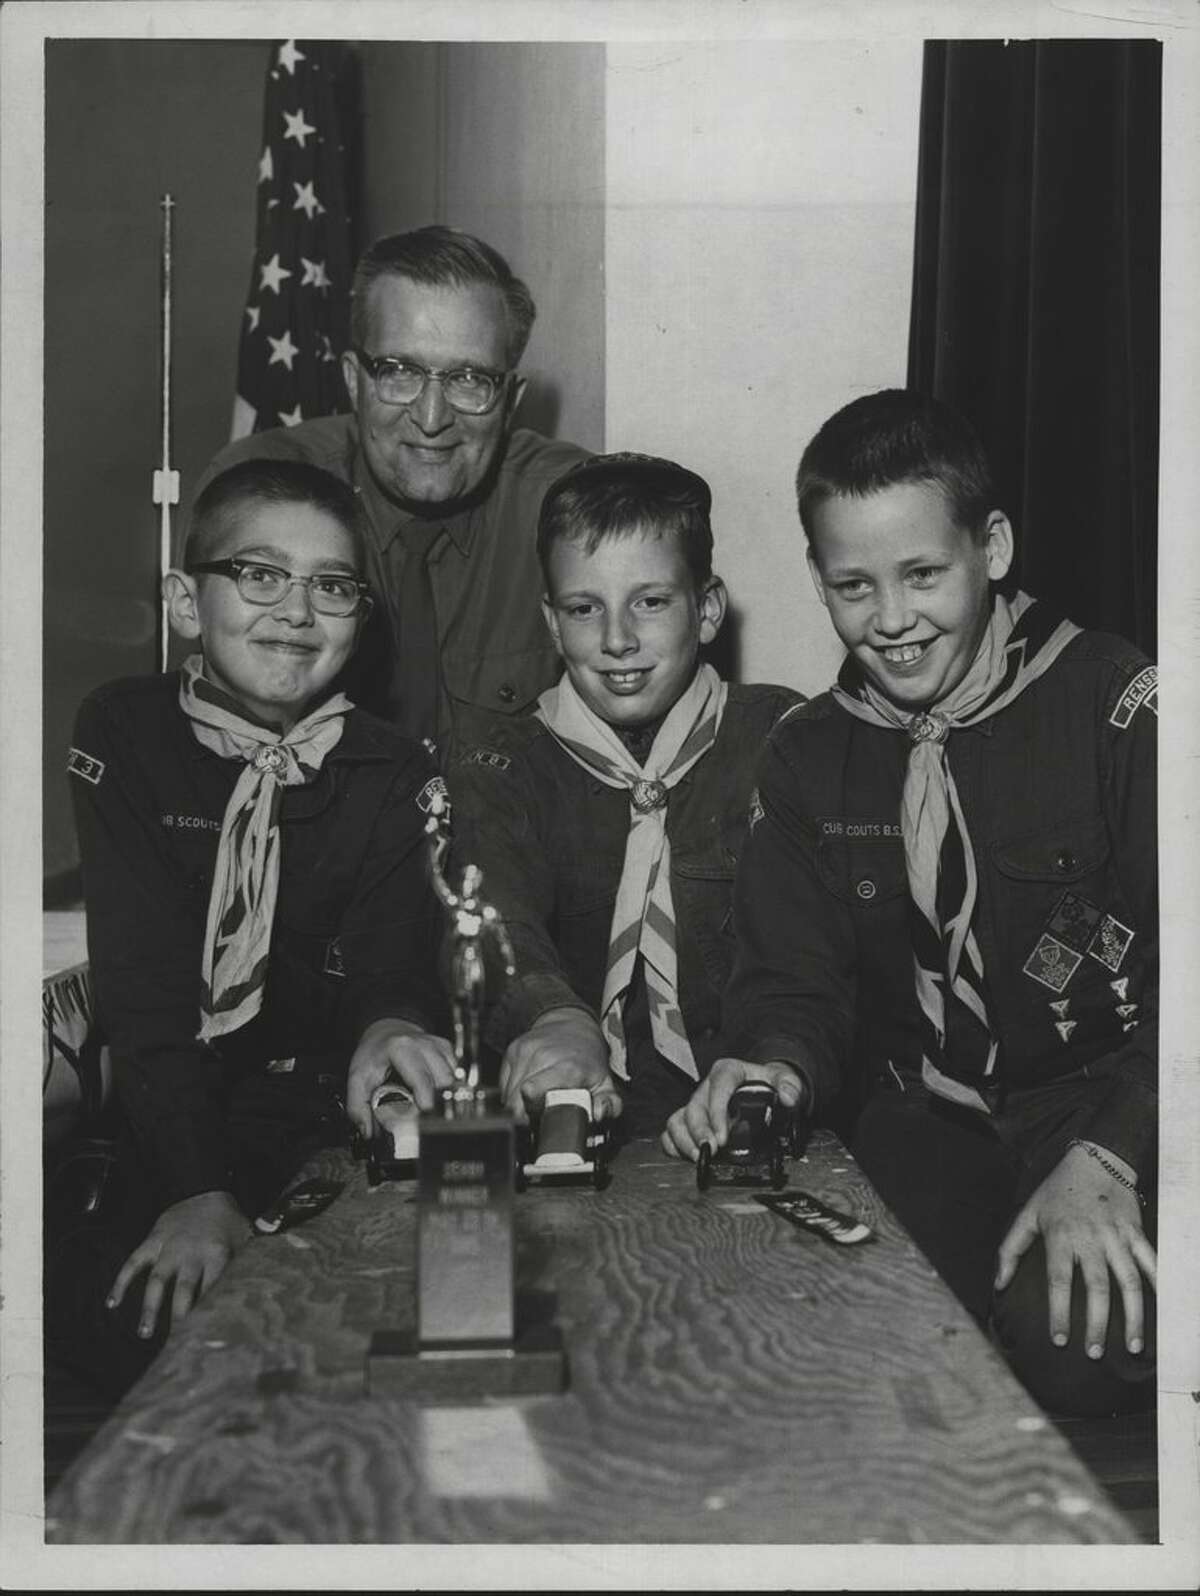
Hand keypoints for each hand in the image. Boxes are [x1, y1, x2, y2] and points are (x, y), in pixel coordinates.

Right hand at [107, 1190, 251, 1339]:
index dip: (209, 1309)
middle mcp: (192, 1252)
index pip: (213, 1286)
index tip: (206, 1331)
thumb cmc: (228, 1222)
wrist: (204, 1191)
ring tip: (145, 1332)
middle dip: (179, 1315)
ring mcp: (169, 1247)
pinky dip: (121, 1282)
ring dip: (149, 1307)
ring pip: (156, 1281)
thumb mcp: (245, 1238)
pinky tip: (112, 1303)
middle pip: (184, 1288)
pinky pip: (133, 1262)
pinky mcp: (153, 1241)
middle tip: (175, 1341)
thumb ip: (248, 1263)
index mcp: (218, 1253)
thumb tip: (260, 1289)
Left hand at [346, 1017, 457, 1135]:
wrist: (386, 1032)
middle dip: (434, 1099)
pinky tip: (431, 1086)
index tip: (425, 1112)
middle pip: (442, 1081)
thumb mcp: (358, 1078)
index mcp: (401, 1048)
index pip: (421, 1077)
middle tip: (419, 1109)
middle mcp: (424, 1044)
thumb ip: (358, 1106)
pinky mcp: (448, 1049)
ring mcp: (438, 1045)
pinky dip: (446, 1085)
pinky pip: (456, 1074)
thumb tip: (368, 1131)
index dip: (426, 1097)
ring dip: (441, 1092)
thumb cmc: (373, 1055)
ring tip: (423, 1096)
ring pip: (453, 1079)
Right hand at [498, 1007, 622, 1123]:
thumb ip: (609, 1105)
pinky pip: (504, 1084)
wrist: (574, 1026)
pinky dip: (513, 1092)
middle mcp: (542, 1056)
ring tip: (538, 1099)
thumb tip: (598, 1115)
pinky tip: (529, 1087)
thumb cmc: (589, 1060)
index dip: (534, 1114)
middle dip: (526, 1114)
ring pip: (508, 1095)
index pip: (532, 1093)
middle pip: (517, 1101)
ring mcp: (524, 1051)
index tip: (543, 1120)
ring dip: (519, 1104)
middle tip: (543, 1111)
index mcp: (567, 1068)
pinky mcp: (512, 1050)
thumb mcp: (606, 1084)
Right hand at [661, 1057, 807, 1160]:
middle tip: (712, 1151)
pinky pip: (672, 1130)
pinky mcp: (690, 1120)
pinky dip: (673, 1144)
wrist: (761, 1088)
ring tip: (698, 1157)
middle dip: (700, 1131)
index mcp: (727, 1071)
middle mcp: (707, 1087)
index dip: (716, 1111)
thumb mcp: (785, 1079)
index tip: (723, 1136)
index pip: (717, 1086)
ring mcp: (696, 1104)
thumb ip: (791, 1085)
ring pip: (679, 1119)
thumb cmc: (770, 1084)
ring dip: (685, 1140)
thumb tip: (788, 1098)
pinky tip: (685, 1156)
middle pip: (695, 1107)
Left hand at [994, 1141, 1155, 1357]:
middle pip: (1097, 1286)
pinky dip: (1159, 1285)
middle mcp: (1091, 1238)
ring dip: (1133, 1315)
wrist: (1093, 1160)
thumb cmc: (1056, 1192)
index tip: (1060, 1340)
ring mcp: (1117, 1236)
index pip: (1059, 1281)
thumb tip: (998, 1284)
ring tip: (1133, 1345)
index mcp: (1061, 1236)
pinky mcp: (1136, 1232)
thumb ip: (1010, 1250)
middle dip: (1097, 1323)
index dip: (1059, 1312)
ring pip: (1129, 1281)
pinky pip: (1151, 1261)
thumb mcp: (1028, 1214)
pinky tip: (1164, 1309)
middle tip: (1095, 1353)